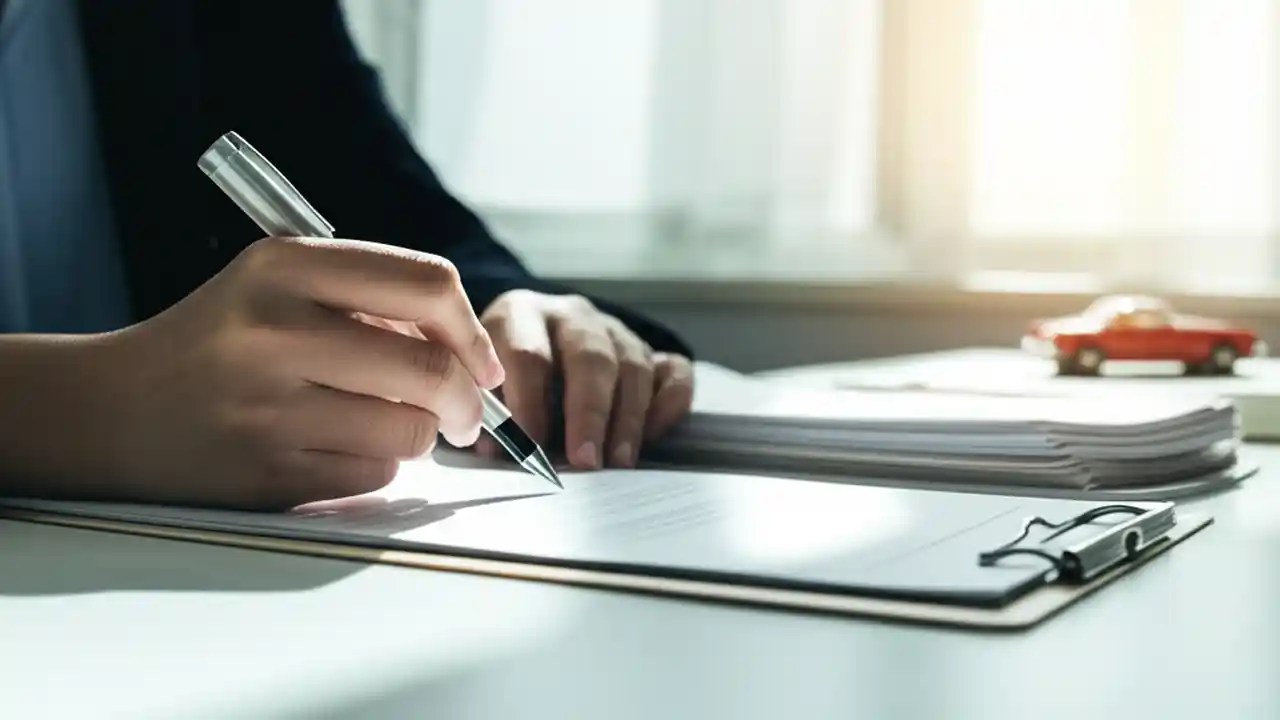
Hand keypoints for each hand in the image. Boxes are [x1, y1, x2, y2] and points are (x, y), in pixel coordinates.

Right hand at [95, 237, 503, 509]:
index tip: (482, 362)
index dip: (472, 330)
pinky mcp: (265, 472)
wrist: (117, 409)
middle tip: (465, 413)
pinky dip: (374, 467)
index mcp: (286, 265)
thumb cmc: (223, 342)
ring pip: (409, 430)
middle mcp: (275, 329)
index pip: (427, 283)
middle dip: (467, 401)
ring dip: (416, 435)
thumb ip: (372, 297)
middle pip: (431, 369)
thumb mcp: (280, 284)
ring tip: (379, 422)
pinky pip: (372, 475)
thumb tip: (469, 351)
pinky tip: (332, 449)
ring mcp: (267, 406)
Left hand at [478, 290, 693, 468]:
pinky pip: (674, 373)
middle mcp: (572, 316)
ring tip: (618, 462)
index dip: (530, 403)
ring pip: (633, 366)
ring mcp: (616, 330)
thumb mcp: (482, 384)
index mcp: (521, 315)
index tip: (531, 447)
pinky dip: (666, 406)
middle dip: (588, 414)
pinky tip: (650, 439)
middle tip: (585, 460)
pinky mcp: (652, 350)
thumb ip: (489, 412)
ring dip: (627, 419)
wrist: (533, 350)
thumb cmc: (501, 379)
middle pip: (590, 358)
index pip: (529, 354)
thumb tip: (497, 449)